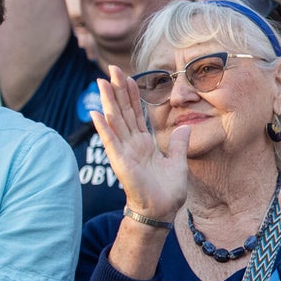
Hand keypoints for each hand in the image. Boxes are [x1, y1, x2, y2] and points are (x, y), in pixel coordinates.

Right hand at [89, 66, 188, 219]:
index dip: (132, 94)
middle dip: (117, 90)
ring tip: (101, 83)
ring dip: (108, 102)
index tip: (128, 75)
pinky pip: (112, 142)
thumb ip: (178, 144)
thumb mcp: (178, 162)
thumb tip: (184, 127)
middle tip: (110, 69)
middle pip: (123, 111)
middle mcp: (132, 144)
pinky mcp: (121, 163)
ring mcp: (125, 152)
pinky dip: (104, 128)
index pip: (137, 113)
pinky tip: (97, 113)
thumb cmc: (167, 190)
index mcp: (144, 142)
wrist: (161, 211)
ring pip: (115, 122)